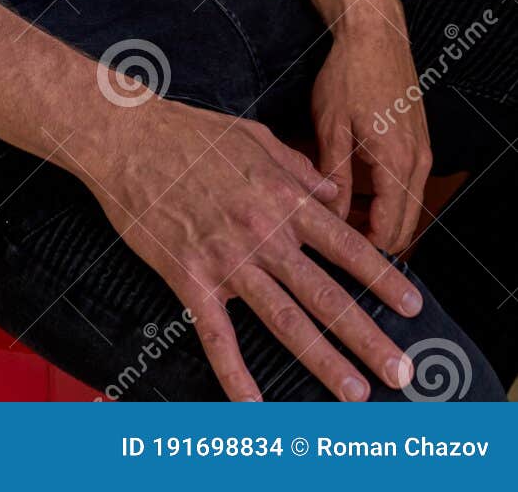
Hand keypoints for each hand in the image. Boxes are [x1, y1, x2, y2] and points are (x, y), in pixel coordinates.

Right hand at [87, 98, 422, 401]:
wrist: (127, 138)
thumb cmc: (189, 132)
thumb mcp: (254, 137)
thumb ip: (297, 168)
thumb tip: (331, 192)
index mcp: (282, 197)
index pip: (346, 245)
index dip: (383, 278)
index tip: (412, 306)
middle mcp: (263, 233)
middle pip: (325, 293)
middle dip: (367, 336)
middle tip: (400, 371)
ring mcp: (226, 259)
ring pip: (284, 319)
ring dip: (323, 360)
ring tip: (354, 392)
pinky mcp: (189, 277)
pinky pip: (217, 334)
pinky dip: (236, 374)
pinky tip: (254, 405)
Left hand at [311, 0, 432, 252]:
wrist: (374, 33)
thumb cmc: (348, 74)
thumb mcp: (330, 127)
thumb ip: (333, 178)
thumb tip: (329, 219)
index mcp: (396, 163)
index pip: (389, 231)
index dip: (363, 251)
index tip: (336, 257)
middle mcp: (418, 163)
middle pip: (404, 227)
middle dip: (374, 242)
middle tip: (336, 243)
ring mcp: (422, 152)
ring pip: (407, 208)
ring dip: (380, 220)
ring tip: (340, 218)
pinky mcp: (419, 142)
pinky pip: (408, 186)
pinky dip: (388, 199)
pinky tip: (355, 192)